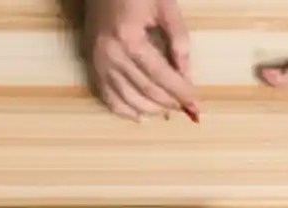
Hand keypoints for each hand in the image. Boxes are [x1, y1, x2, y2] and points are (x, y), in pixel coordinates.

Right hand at [85, 0, 198, 120]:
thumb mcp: (165, 7)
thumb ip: (178, 40)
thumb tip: (186, 75)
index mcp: (129, 39)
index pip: (161, 75)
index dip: (180, 92)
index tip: (196, 104)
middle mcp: (111, 55)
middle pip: (145, 89)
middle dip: (169, 102)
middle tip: (186, 108)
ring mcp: (98, 63)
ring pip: (127, 99)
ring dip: (150, 110)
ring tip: (168, 112)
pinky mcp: (91, 66)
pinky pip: (107, 97)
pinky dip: (124, 110)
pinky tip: (140, 116)